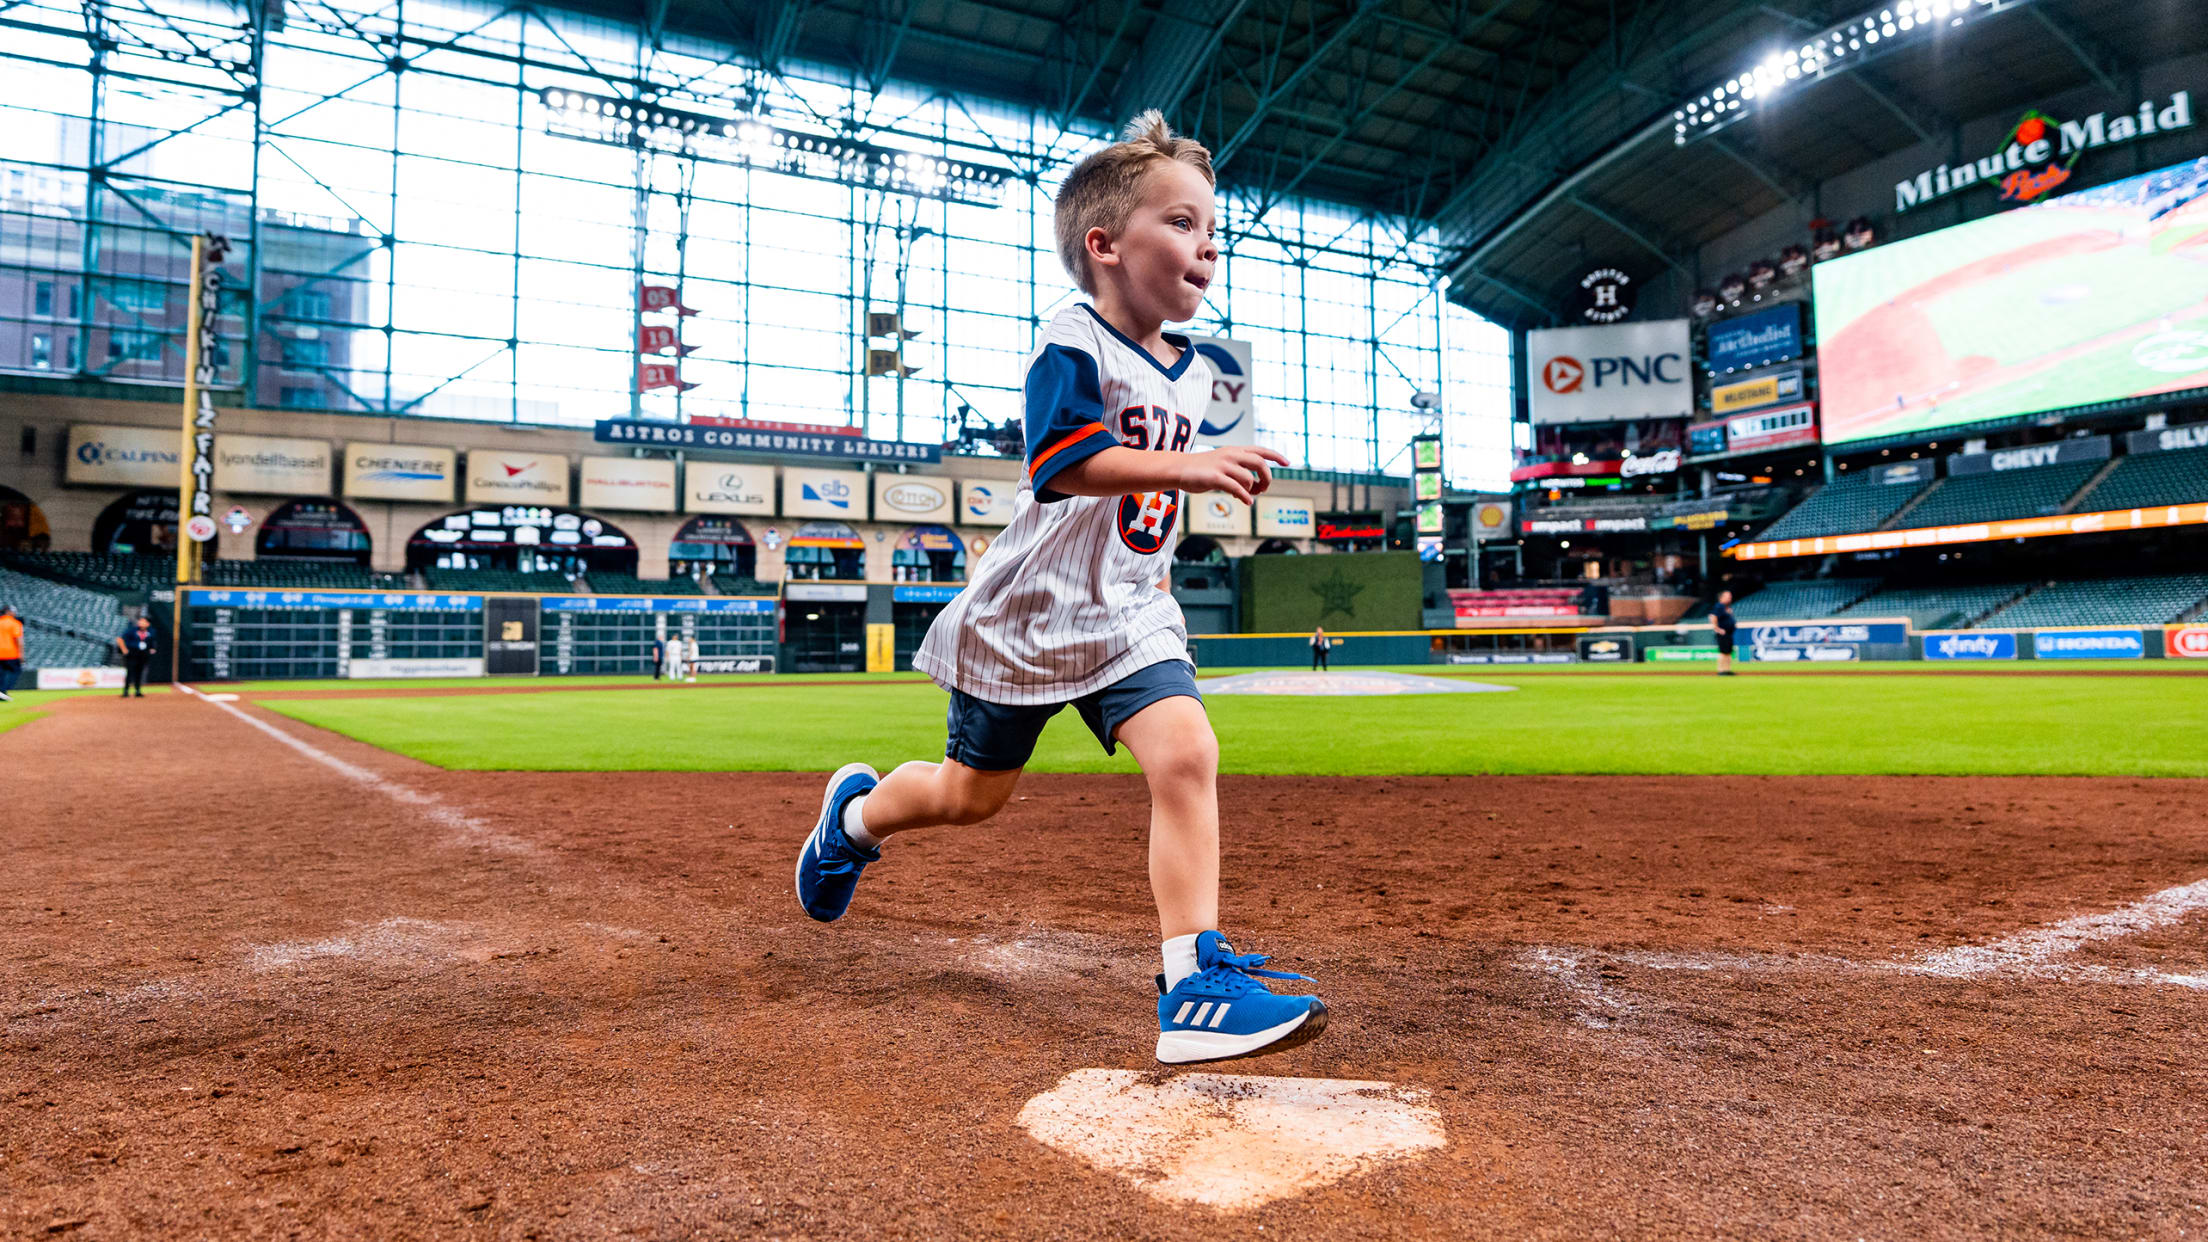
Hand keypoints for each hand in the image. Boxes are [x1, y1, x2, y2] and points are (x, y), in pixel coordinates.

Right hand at [1176, 445, 1290, 503]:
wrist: (1178, 469)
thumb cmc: (1201, 469)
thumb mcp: (1222, 464)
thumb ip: (1238, 471)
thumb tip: (1253, 487)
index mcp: (1234, 451)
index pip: (1260, 450)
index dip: (1276, 456)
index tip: (1287, 463)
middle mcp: (1231, 455)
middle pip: (1259, 463)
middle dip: (1267, 477)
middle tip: (1264, 489)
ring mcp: (1223, 465)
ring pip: (1248, 479)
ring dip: (1252, 490)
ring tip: (1248, 496)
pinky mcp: (1215, 477)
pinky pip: (1236, 488)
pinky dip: (1245, 497)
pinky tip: (1246, 502)